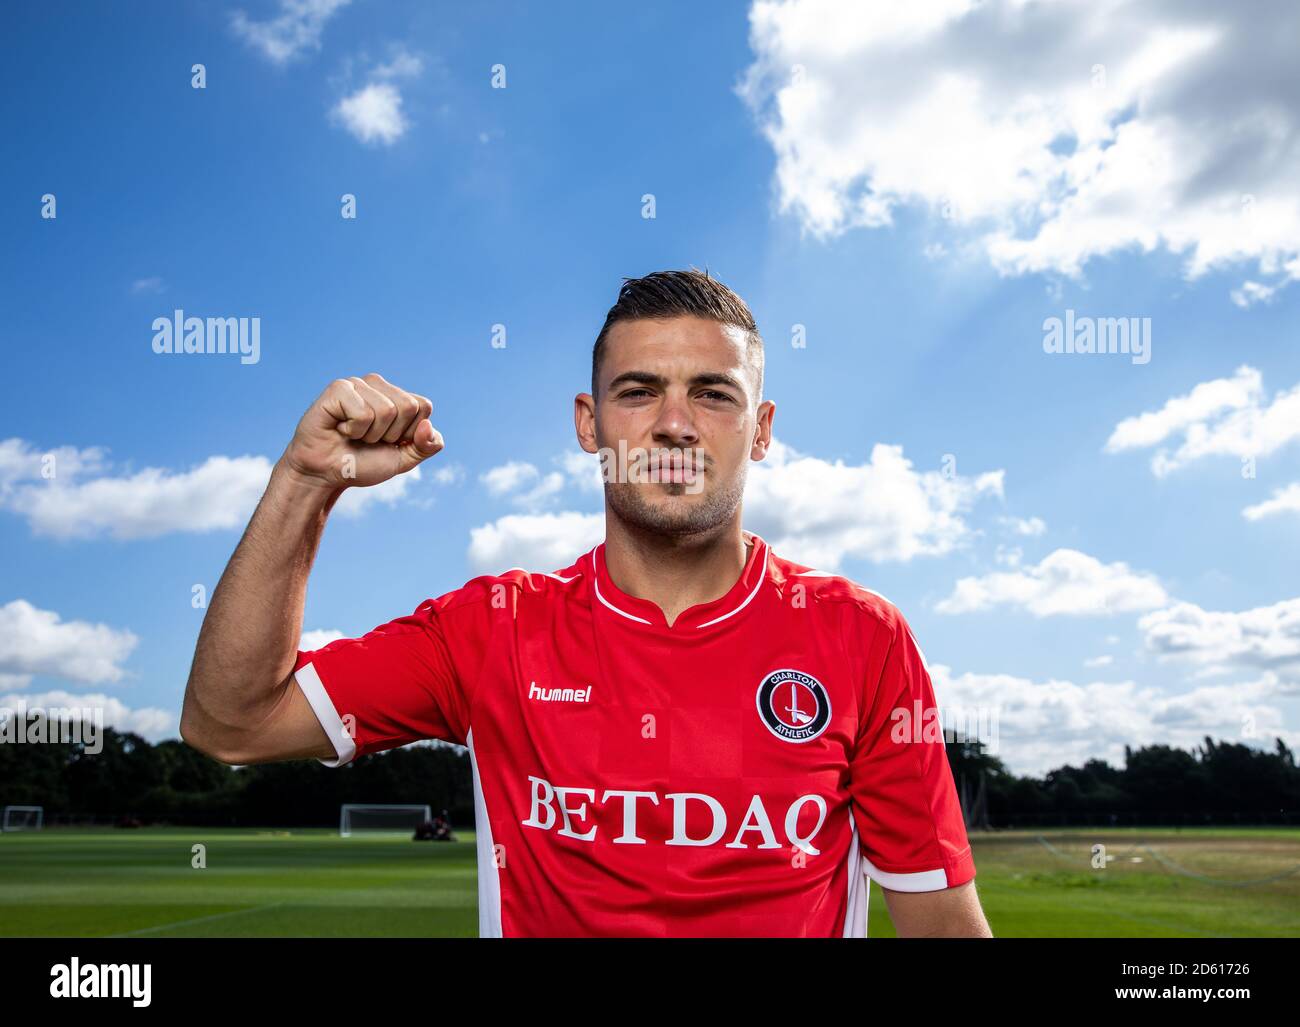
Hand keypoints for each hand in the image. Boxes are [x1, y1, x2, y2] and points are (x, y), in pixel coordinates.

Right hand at [279, 373, 442, 488]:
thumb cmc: (362, 462)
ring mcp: (357, 384)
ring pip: (386, 410)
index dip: (409, 434)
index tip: (387, 441)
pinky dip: (353, 430)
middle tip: (366, 439)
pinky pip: (363, 413)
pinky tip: (340, 428)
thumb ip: (426, 446)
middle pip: (407, 407)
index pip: (424, 407)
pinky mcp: (338, 388)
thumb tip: (427, 426)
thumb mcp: (403, 459)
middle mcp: (378, 385)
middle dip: (390, 435)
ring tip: (352, 434)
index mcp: (396, 396)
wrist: (326, 474)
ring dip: (369, 434)